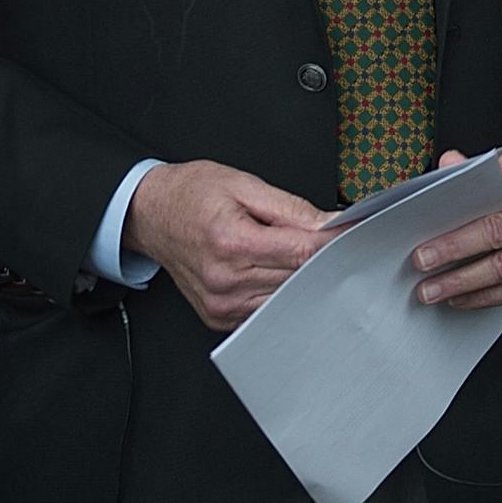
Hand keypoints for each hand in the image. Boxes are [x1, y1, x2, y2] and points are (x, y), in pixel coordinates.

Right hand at [126, 161, 333, 331]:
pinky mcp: (220, 318)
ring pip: (286, 298)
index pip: (301, 252)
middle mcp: (224, 280)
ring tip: (294, 253)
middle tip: (329, 240)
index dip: (332, 243)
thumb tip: (331, 224)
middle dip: (318, 259)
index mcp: (230, 242)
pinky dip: (278, 292)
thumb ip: (292, 208)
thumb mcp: (243, 184)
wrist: (150, 214)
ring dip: (299, 279)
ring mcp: (221, 304)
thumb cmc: (191, 194)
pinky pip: (266, 310)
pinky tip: (273, 271)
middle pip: (297, 278)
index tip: (350, 235)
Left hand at [412, 143, 501, 309]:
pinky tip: (463, 297)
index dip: (456, 231)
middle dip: (454, 257)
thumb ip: (478, 167)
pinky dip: (488, 297)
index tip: (425, 247)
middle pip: (498, 238)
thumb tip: (447, 165)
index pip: (493, 205)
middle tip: (423, 269)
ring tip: (435, 291)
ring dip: (466, 285)